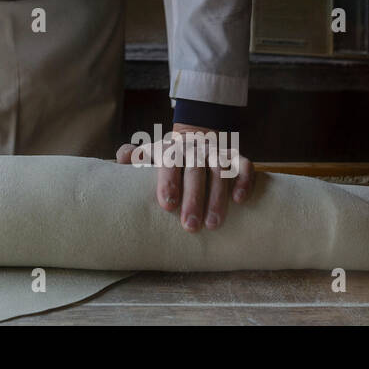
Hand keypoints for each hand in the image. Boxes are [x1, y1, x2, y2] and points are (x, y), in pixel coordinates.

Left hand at [114, 123, 254, 232]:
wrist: (194, 142)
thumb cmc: (168, 159)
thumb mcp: (149, 156)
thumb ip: (134, 156)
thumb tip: (124, 157)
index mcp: (172, 149)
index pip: (170, 161)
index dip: (169, 181)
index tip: (167, 205)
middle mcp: (196, 149)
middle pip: (196, 170)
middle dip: (194, 199)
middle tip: (189, 226)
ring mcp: (218, 153)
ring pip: (220, 172)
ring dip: (217, 198)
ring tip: (213, 225)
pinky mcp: (237, 159)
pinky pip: (244, 166)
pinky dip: (243, 181)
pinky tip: (239, 201)